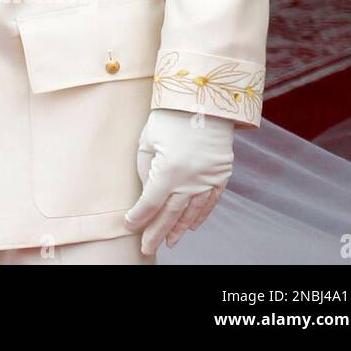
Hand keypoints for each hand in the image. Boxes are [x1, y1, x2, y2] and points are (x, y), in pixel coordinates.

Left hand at [125, 108, 234, 255]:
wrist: (203, 102)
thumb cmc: (169, 118)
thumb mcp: (147, 141)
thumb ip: (145, 169)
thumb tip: (146, 192)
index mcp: (169, 172)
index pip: (150, 203)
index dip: (139, 217)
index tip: (130, 225)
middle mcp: (190, 181)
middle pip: (170, 214)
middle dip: (156, 232)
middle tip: (147, 248)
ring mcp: (208, 180)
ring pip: (191, 213)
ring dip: (179, 229)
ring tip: (169, 242)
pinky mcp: (220, 176)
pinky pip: (209, 202)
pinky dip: (200, 216)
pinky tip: (191, 226)